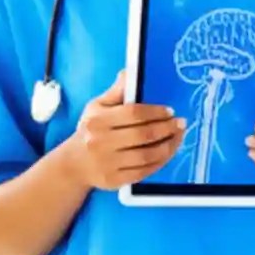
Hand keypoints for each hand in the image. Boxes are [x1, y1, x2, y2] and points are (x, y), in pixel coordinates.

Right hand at [63, 71, 186, 190]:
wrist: (74, 164)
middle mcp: (101, 142)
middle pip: (142, 135)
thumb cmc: (89, 130)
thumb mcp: (96, 107)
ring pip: (146, 156)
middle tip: (180, 123)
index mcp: (97, 121)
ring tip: (178, 137)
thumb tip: (129, 73)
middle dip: (166, 128)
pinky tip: (167, 152)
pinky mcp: (115, 180)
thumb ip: (116, 92)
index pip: (133, 114)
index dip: (155, 112)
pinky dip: (160, 162)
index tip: (169, 111)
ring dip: (168, 146)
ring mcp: (108, 164)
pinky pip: (144, 172)